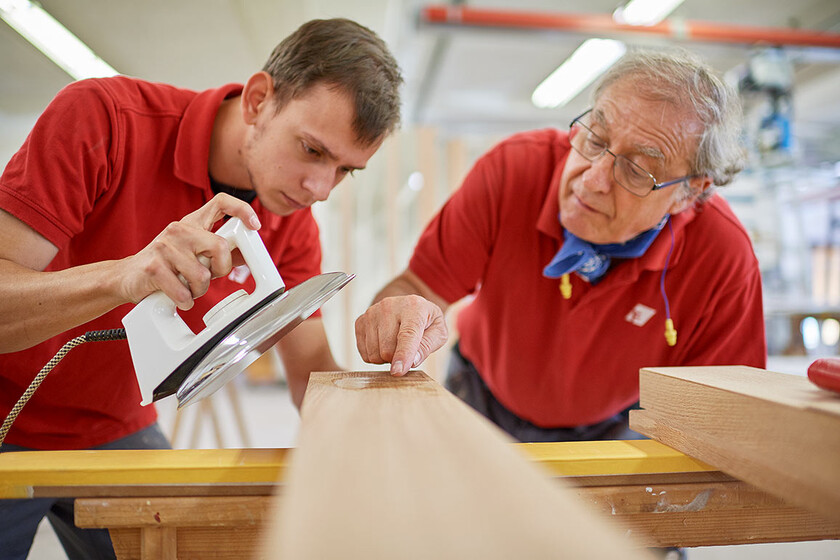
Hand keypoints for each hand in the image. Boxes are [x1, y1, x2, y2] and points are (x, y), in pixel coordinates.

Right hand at [118, 193, 260, 309]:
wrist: (126, 277)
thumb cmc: (165, 265)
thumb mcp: (193, 254)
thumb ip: (216, 252)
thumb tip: (244, 255)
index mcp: (192, 223)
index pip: (221, 202)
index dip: (242, 210)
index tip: (254, 225)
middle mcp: (179, 230)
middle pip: (220, 246)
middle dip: (221, 269)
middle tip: (210, 278)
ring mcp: (164, 247)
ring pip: (202, 275)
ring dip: (199, 290)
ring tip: (187, 288)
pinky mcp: (153, 267)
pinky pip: (183, 292)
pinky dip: (185, 300)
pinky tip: (178, 297)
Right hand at [355, 295, 447, 375]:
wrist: (407, 306)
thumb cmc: (425, 322)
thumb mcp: (438, 333)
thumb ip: (427, 347)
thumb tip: (412, 362)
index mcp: (414, 307)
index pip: (407, 335)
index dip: (403, 355)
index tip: (398, 372)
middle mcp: (389, 306)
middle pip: (387, 349)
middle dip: (397, 358)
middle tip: (407, 350)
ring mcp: (372, 312)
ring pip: (374, 353)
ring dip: (385, 358)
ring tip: (395, 345)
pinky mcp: (360, 321)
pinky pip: (364, 353)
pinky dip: (375, 355)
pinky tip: (383, 344)